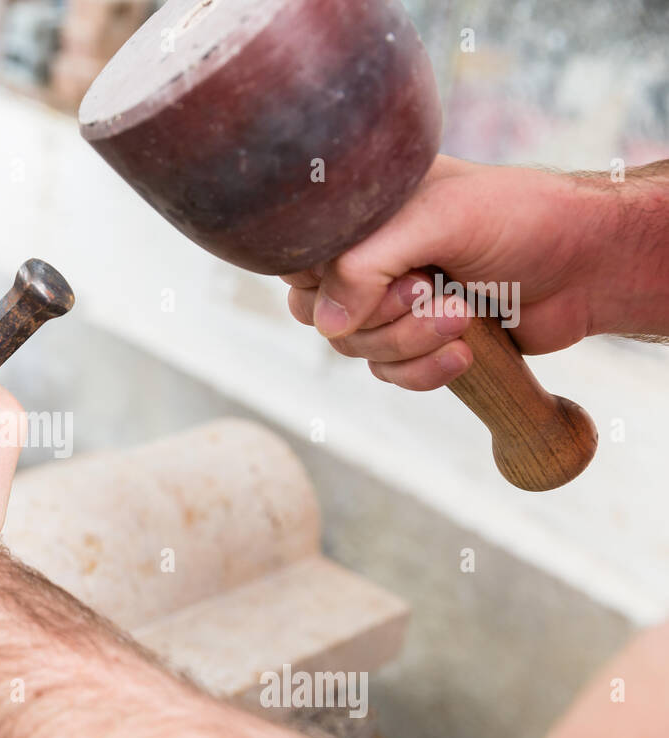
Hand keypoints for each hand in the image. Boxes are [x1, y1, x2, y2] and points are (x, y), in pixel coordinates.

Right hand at [282, 155, 634, 390]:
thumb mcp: (437, 221)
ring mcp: (392, 301)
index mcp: (363, 213)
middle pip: (319, 312)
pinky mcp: (417, 342)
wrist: (590, 266)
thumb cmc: (521, 219)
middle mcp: (370, 256)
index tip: (380, 275)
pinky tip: (465, 351)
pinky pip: (389, 374)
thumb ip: (366, 266)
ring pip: (356, 349)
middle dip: (379, 315)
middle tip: (431, 289)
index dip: (325, 280)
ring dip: (411, 342)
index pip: (298, 258)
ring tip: (463, 314)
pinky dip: (424, 371)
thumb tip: (328, 325)